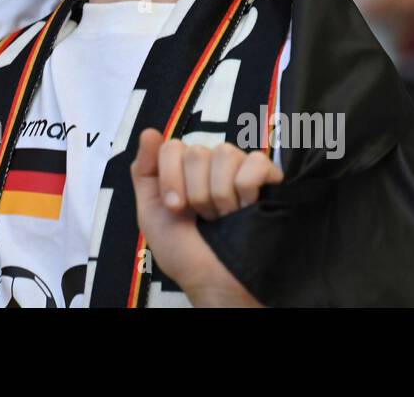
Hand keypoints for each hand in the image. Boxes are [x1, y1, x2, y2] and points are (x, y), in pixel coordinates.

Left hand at [129, 128, 282, 306]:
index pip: (172, 147)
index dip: (171, 179)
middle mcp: (213, 164)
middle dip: (195, 193)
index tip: (176, 209)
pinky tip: (246, 207)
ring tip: (224, 216)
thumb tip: (149, 131)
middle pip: (197, 152)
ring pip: (224, 153)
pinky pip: (255, 162)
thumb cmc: (185, 252)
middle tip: (204, 217)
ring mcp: (241, 170)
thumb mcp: (151, 212)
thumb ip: (145, 171)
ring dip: (219, 195)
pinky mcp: (268, 179)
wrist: (214, 282)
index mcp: (186, 169)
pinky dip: (246, 188)